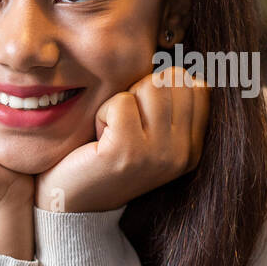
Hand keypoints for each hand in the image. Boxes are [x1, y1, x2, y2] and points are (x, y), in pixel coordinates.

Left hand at [35, 66, 209, 213]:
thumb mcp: (144, 131)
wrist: (69, 205)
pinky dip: (100, 114)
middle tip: (119, 125)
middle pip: (173, 79)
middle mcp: (183, 153)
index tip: (138, 114)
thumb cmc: (100, 157)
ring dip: (119, 102)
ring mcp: (159, 155)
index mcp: (192, 147)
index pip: (197, 84)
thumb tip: (180, 60)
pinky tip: (96, 141)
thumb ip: (166, 101)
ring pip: (150, 86)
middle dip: (138, 91)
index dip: (160, 85)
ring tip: (108, 132)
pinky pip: (119, 102)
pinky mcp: (128, 153)